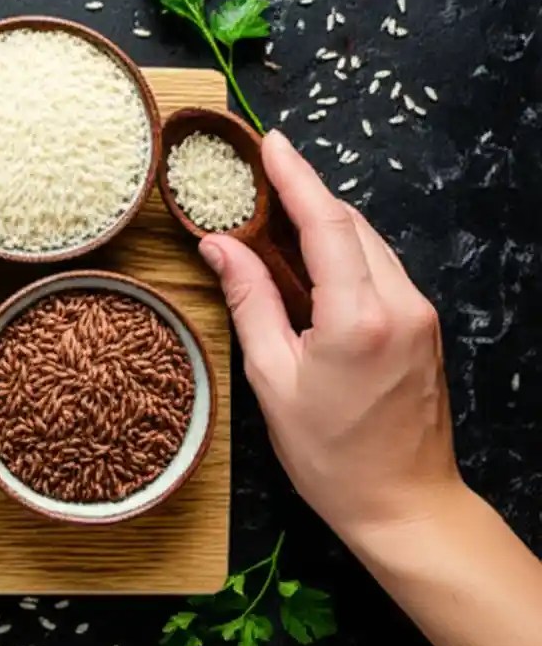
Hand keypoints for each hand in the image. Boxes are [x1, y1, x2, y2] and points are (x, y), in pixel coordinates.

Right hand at [198, 130, 462, 542]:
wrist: (405, 503)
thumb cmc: (331, 456)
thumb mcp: (274, 380)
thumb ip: (250, 303)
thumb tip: (221, 246)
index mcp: (359, 317)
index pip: (326, 223)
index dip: (295, 177)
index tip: (269, 142)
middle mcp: (401, 303)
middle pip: (351, 224)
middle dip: (306, 193)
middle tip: (260, 174)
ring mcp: (419, 313)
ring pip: (368, 244)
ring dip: (325, 222)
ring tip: (277, 213)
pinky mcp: (423, 327)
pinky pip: (381, 269)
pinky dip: (344, 252)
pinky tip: (313, 260)